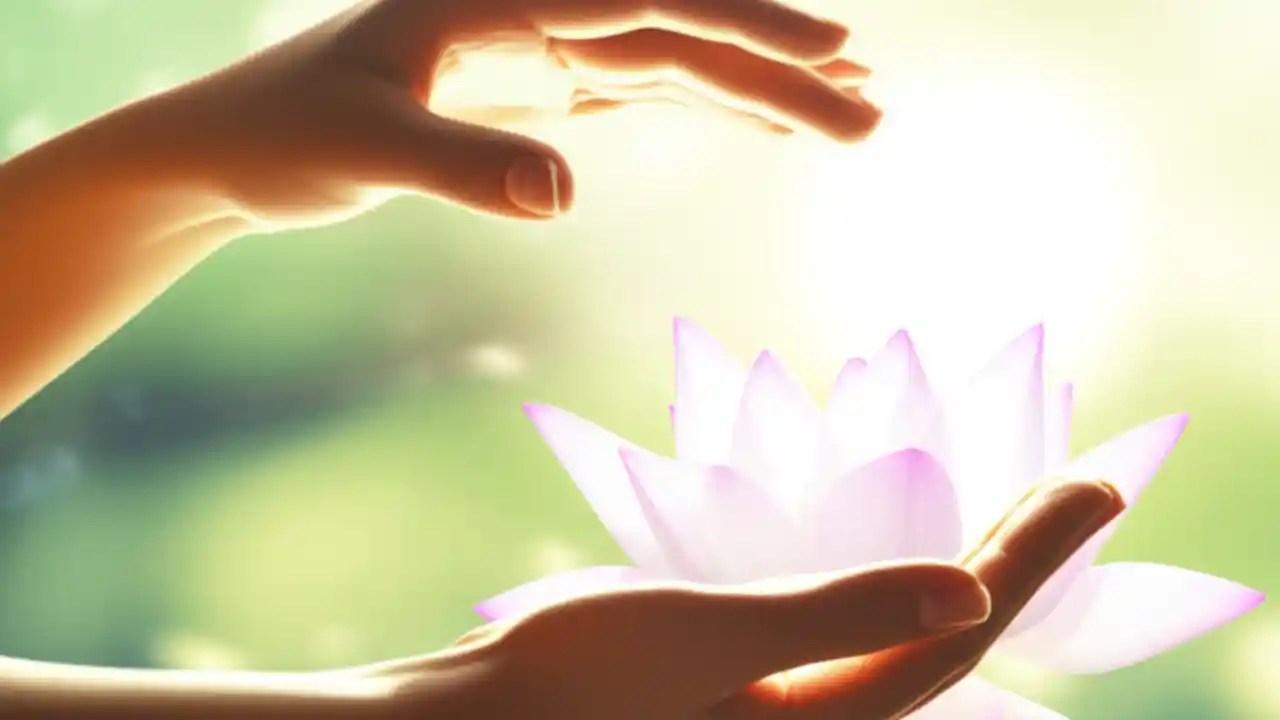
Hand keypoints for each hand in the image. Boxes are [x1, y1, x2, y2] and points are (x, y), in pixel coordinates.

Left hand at [163, 0, 878, 227]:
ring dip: (758, 90)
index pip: (650, 2)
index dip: (746, 23)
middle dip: (778, 67)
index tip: (831, 50)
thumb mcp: (364, 146)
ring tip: (844, 117)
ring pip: (673, 64)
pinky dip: (704, 109)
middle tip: (871, 110)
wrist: (238, 150)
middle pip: (682, 32)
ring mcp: (538, 50)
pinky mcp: (534, 93)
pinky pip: (639, 95)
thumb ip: (460, 165)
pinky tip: (757, 126)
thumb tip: (564, 194)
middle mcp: (532, 10)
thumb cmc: (285, 134)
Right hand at [346, 479, 1121, 719]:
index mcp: (827, 717)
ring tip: (1033, 504)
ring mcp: (797, 700)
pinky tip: (920, 547)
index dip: (1039, 550)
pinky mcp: (763, 679)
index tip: (1097, 479)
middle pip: (956, 628)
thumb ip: (839, 612)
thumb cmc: (578, 677)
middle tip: (1092, 479)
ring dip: (978, 560)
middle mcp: (827, 716)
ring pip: (918, 627)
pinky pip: (870, 628)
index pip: (965, 625)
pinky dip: (909, 575)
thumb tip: (970, 585)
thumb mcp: (710, 636)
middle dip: (1029, 551)